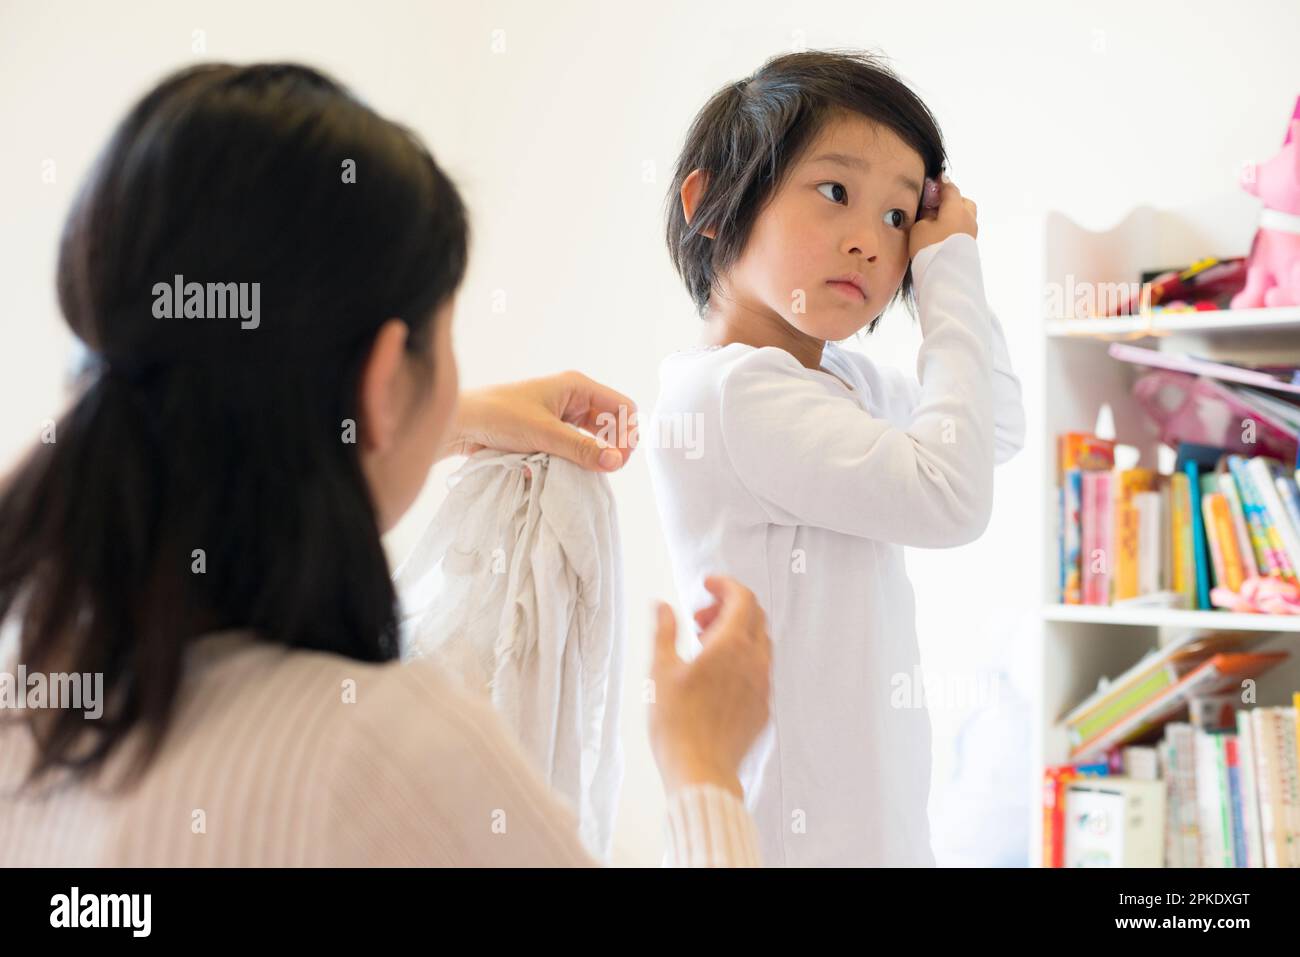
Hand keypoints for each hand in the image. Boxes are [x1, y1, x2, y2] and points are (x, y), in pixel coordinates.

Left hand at [440, 371, 637, 471]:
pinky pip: (573, 446)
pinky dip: (573, 458)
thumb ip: (582, 449)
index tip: (617, 460)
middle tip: (604, 469)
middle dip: (612, 446)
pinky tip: (562, 469)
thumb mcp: (545, 434)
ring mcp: (560, 415)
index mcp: (577, 386)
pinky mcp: (547, 431)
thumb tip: (616, 462)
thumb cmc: (500, 418)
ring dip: (591, 455)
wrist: (462, 424)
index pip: (623, 407)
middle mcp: (572, 398)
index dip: (627, 433)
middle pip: (611, 423)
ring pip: (592, 438)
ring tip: (583, 470)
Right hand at [648, 576, 771, 799]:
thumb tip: (663, 605)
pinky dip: (743, 659)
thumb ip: (665, 631)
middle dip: (728, 607)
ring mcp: (763, 686)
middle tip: (699, 618)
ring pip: (760, 643)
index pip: (742, 598)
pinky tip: (717, 676)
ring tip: (704, 647)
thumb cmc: (676, 723)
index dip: (725, 585)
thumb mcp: (660, 670)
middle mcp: (755, 662)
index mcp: (731, 645)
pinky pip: (760, 671)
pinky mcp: (763, 708)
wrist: (701, 772)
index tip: (705, 585)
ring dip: (736, 633)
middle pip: (755, 616)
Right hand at [909, 176, 977, 258]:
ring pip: (965, 216)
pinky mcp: (970, 246)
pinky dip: (955, 227)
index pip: (950, 189)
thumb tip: (931, 210)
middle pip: (963, 202)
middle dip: (952, 200)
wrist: (944, 276)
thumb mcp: (919, 227)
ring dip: (954, 215)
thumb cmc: (930, 248)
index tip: (936, 179)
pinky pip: (963, 229)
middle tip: (936, 205)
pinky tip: (942, 235)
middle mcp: (968, 217)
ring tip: (938, 222)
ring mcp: (971, 232)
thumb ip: (925, 214)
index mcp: (956, 208)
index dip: (942, 183)